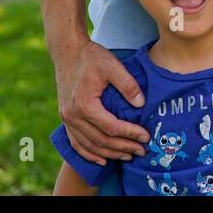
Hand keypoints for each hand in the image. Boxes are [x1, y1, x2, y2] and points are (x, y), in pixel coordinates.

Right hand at [56, 39, 148, 165]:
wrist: (67, 52)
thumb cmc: (91, 57)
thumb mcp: (112, 65)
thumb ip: (128, 85)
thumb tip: (142, 104)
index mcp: (85, 104)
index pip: (112, 127)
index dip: (130, 134)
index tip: (146, 136)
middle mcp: (73, 116)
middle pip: (101, 140)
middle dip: (123, 148)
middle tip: (142, 151)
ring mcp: (67, 119)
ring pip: (89, 145)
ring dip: (109, 154)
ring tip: (128, 156)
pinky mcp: (66, 118)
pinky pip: (76, 142)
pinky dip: (89, 154)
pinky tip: (101, 160)